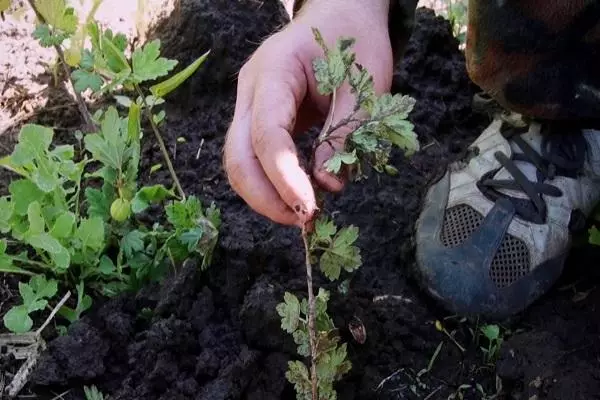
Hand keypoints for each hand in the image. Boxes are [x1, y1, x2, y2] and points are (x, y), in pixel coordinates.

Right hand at [223, 0, 391, 225]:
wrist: (339, 16)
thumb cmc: (354, 42)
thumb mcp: (363, 85)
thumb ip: (344, 134)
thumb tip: (328, 185)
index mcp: (274, 71)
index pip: (267, 133)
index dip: (284, 176)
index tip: (309, 208)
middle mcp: (250, 90)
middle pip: (237, 155)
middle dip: (266, 196)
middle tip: (304, 220)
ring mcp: (248, 105)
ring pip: (238, 162)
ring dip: (265, 196)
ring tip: (302, 212)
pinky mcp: (257, 120)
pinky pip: (252, 159)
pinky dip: (270, 184)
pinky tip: (296, 195)